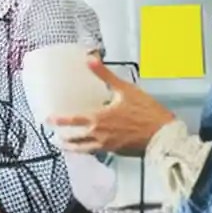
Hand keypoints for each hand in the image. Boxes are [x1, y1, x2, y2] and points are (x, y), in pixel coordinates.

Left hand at [47, 56, 175, 155]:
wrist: (163, 135)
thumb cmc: (146, 113)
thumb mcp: (125, 90)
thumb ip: (105, 75)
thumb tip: (90, 60)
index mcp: (99, 119)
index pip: (72, 121)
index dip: (59, 120)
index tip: (48, 120)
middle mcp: (99, 135)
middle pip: (74, 140)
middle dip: (62, 139)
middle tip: (54, 137)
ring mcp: (107, 146)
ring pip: (84, 150)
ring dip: (73, 148)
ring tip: (65, 146)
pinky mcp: (116, 152)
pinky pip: (97, 152)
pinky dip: (89, 150)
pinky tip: (89, 147)